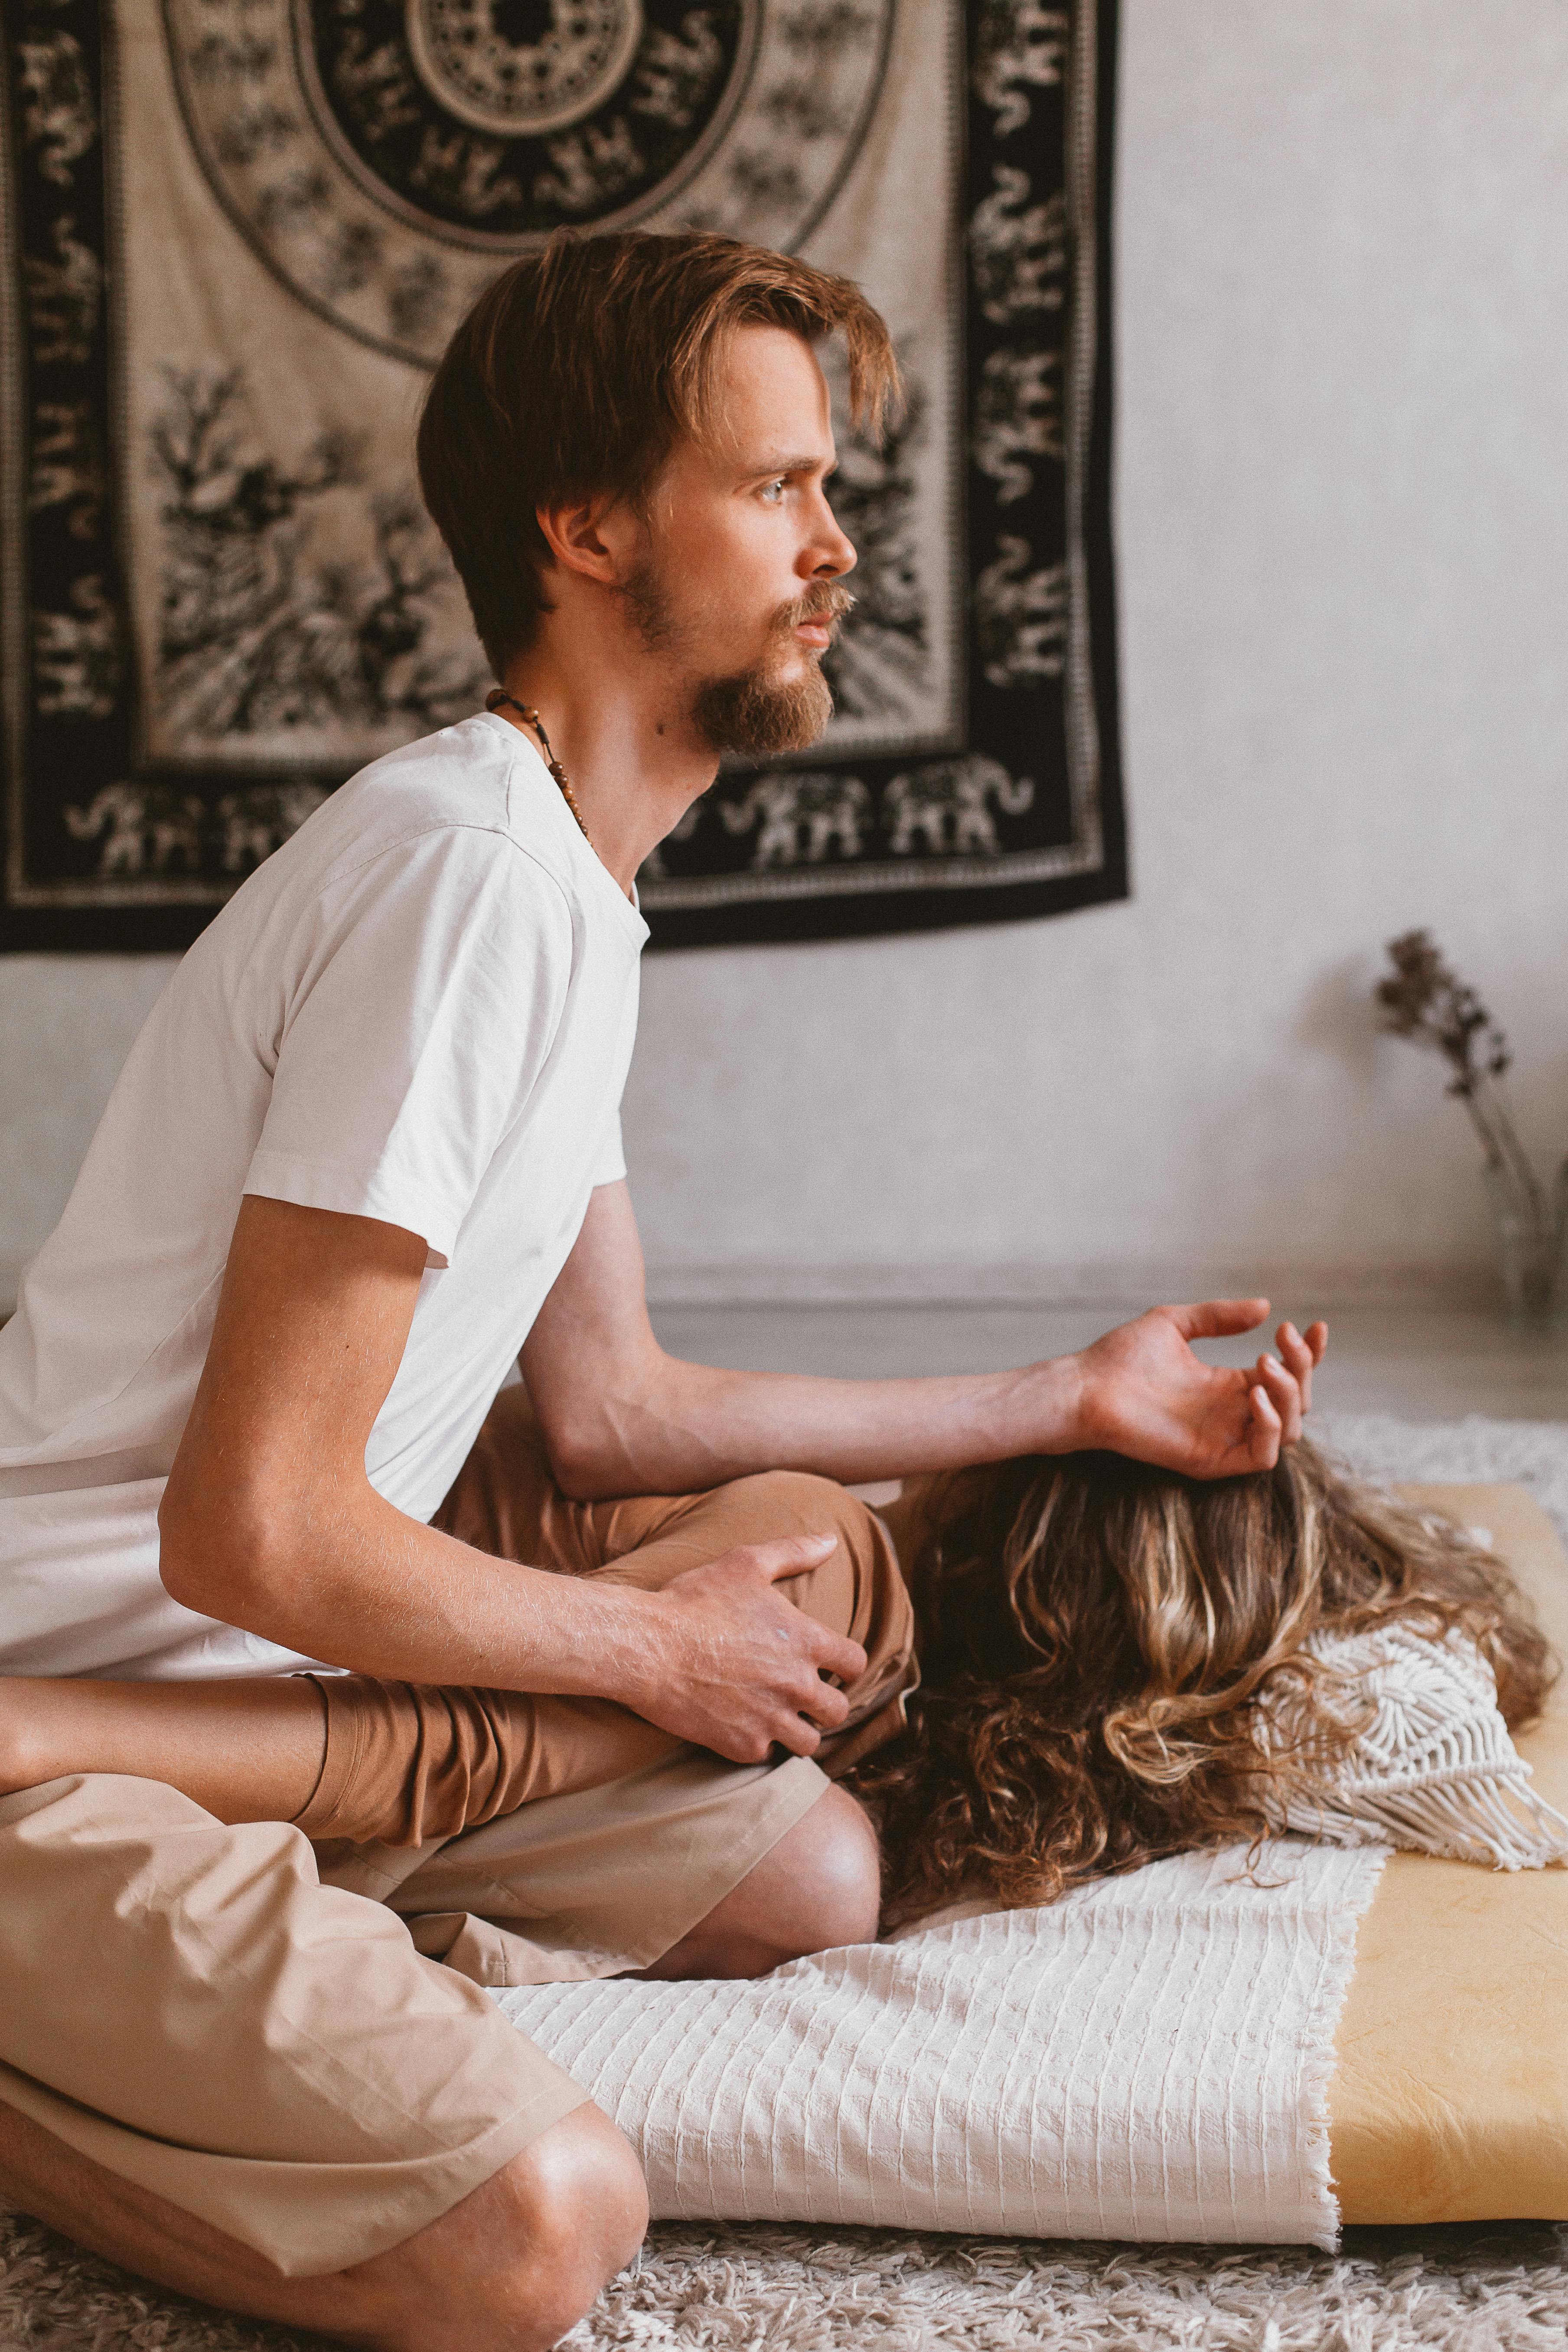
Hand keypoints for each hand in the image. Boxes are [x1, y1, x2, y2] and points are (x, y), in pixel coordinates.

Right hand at [630, 1535, 868, 1763]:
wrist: (645, 1646)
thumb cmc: (693, 1601)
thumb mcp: (745, 1564)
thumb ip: (793, 1552)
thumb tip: (830, 1540)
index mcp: (805, 1642)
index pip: (855, 1664)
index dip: (845, 1664)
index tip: (829, 1665)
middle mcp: (796, 1685)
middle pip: (838, 1710)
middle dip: (824, 1703)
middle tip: (801, 1694)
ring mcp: (770, 1719)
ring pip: (808, 1742)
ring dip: (796, 1729)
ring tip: (775, 1714)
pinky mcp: (741, 1745)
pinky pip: (765, 1754)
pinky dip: (756, 1742)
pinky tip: (739, 1723)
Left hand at [1067, 1301, 1327, 1478]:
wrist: (1088, 1387)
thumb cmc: (1121, 1357)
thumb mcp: (1175, 1323)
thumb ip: (1219, 1317)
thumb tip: (1265, 1307)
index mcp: (1228, 1385)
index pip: (1286, 1375)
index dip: (1307, 1355)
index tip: (1315, 1327)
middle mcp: (1232, 1413)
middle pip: (1296, 1401)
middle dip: (1302, 1368)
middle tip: (1284, 1340)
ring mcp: (1224, 1438)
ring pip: (1289, 1430)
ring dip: (1290, 1394)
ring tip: (1265, 1365)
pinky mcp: (1212, 1460)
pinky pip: (1262, 1456)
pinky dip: (1271, 1426)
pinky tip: (1253, 1393)